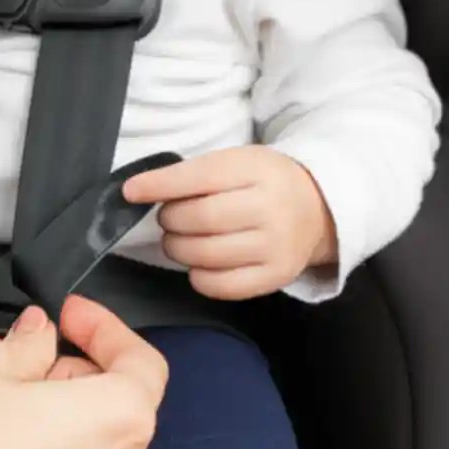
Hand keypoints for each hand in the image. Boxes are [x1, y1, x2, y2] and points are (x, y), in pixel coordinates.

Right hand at [0, 297, 167, 448]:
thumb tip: (35, 334)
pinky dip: (46, 440)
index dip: (103, 326)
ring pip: (92, 434)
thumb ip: (22, 340)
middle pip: (118, 397)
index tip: (67, 314)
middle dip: (72, 364)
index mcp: (119, 416)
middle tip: (24, 347)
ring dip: (56, 403)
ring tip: (0, 389)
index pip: (140, 358)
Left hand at [123, 145, 337, 300]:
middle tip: (170, 218)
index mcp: (256, 170)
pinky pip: (220, 286)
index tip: (131, 191)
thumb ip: (191, 175)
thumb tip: (136, 191)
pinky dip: (198, 276)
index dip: (159, 186)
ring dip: (178, 248)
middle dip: (170, 220)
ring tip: (182, 238)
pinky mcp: (275, 277)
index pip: (199, 177)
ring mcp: (276, 246)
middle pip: (199, 219)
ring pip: (205, 255)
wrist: (317, 208)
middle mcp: (270, 209)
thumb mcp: (234, 162)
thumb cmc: (261, 182)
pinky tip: (200, 263)